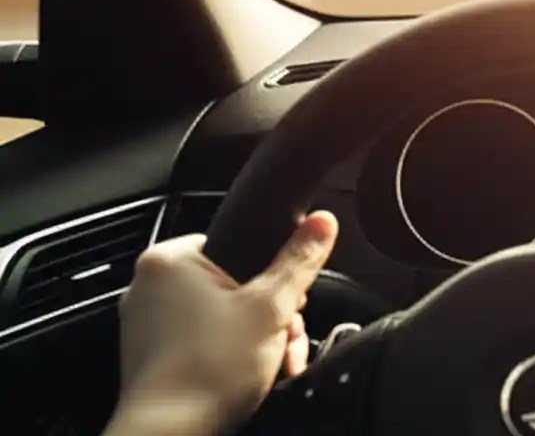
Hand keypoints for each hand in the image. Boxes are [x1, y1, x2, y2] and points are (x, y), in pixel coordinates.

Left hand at [104, 212, 337, 435]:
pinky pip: (204, 343)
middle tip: (285, 336)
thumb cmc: (207, 372)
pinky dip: (232, 356)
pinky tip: (255, 376)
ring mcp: (148, 326)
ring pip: (223, 317)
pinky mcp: (153, 359)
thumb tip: (322, 223)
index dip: (273, 270)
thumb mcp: (270, 307)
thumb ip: (299, 261)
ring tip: (276, 363)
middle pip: (235, 284)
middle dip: (272, 314)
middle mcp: (149, 288)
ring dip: (260, 338)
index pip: (237, 242)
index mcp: (168, 261)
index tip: (289, 297)